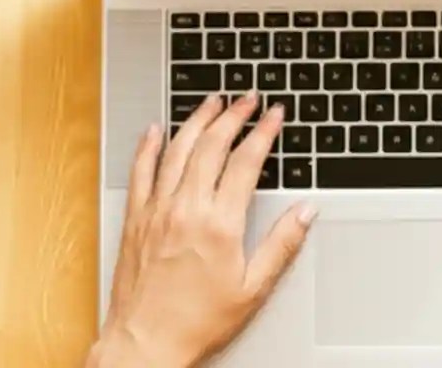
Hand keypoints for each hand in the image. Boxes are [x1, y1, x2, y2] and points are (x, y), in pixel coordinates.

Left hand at [86, 92, 315, 367]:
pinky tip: (155, 130)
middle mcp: (185, 210)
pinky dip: (148, 146)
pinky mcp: (136, 220)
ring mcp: (157, 211)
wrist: (144, 345)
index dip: (264, 132)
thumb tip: (305, 212)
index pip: (246, 161)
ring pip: (177, 150)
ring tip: (212, 102)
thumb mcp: (253, 288)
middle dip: (234, 115)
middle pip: (212, 145)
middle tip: (248, 99)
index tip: (275, 114)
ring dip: (196, 120)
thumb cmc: (197, 322)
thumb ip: (282, 245)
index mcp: (219, 224)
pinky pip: (141, 171)